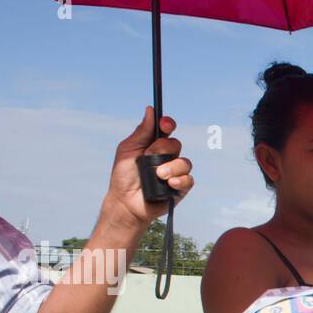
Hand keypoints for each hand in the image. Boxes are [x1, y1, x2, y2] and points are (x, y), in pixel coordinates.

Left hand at [100, 106, 193, 229]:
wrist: (126, 202)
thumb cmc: (123, 177)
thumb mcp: (128, 150)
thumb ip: (141, 132)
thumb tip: (150, 110)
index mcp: (153, 145)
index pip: (167, 130)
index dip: (168, 124)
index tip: (165, 124)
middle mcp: (166, 157)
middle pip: (176, 144)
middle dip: (163, 149)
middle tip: (149, 158)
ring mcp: (175, 172)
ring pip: (185, 162)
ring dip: (171, 167)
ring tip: (159, 176)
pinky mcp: (180, 187)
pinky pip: (189, 179)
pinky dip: (180, 180)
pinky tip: (169, 184)